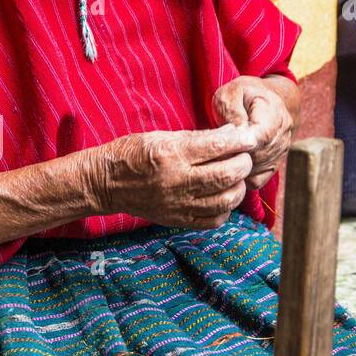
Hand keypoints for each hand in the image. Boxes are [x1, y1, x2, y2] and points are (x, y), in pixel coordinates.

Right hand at [85, 124, 257, 228]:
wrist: (106, 183)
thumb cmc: (132, 154)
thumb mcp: (160, 136)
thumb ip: (195, 138)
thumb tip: (230, 135)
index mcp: (171, 154)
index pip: (217, 146)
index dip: (240, 141)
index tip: (249, 138)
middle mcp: (176, 181)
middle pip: (227, 175)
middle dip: (244, 163)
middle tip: (245, 157)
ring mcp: (177, 204)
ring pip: (225, 200)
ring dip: (238, 187)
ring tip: (236, 178)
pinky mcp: (177, 220)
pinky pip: (213, 220)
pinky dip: (225, 209)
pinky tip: (222, 197)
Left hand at [212, 76, 293, 188]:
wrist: (258, 101)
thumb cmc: (240, 96)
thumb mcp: (230, 94)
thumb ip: (233, 112)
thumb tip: (237, 132)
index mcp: (274, 112)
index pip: (262, 135)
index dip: (240, 143)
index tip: (223, 141)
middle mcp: (283, 133)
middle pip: (258, 156)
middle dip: (234, 155)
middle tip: (214, 151)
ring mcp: (281, 151)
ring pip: (257, 170)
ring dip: (235, 166)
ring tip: (220, 155)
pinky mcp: (274, 165)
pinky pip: (257, 180)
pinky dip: (241, 176)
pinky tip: (229, 163)